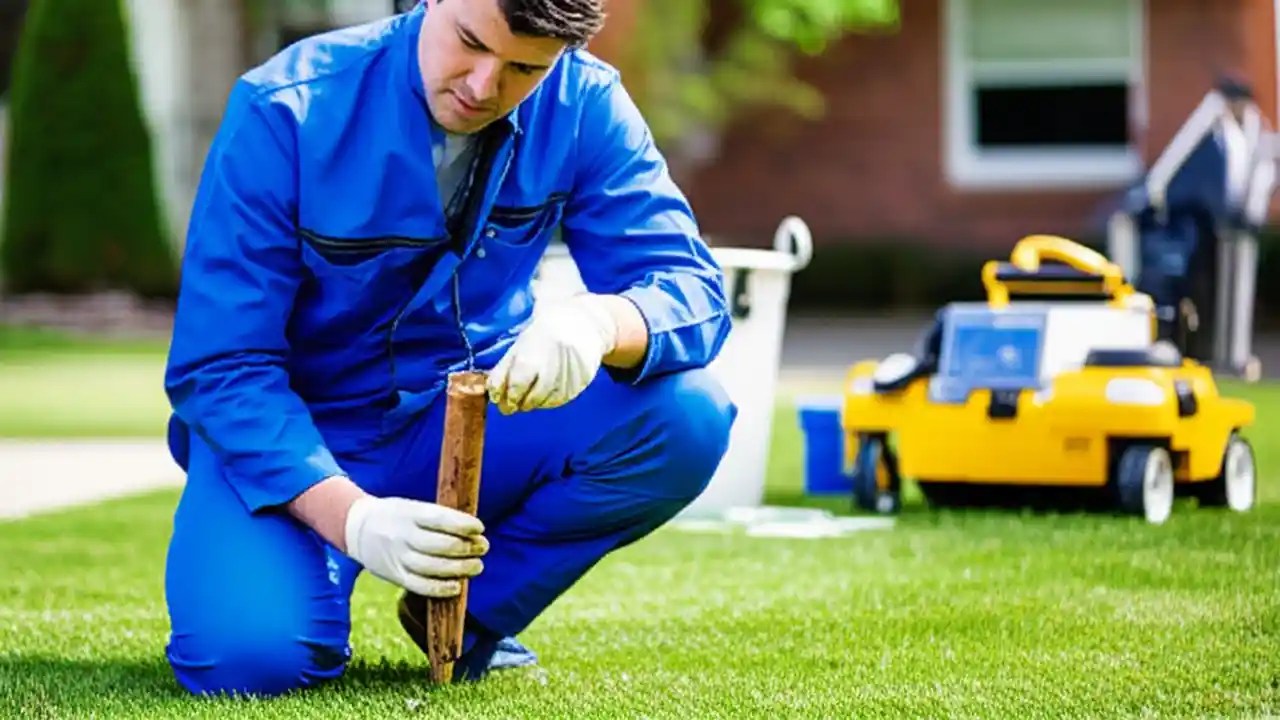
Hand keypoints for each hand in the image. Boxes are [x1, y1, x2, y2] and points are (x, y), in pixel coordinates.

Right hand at [343, 495, 487, 596]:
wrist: (356, 527)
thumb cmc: (396, 516)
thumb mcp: (412, 506)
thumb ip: (438, 518)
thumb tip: (473, 533)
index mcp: (409, 513)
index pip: (440, 519)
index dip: (463, 524)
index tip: (479, 527)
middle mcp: (403, 536)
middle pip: (440, 545)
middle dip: (467, 548)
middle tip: (483, 547)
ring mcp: (397, 557)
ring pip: (432, 567)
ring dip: (460, 569)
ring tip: (477, 566)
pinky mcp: (394, 575)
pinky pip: (419, 586)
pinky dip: (440, 588)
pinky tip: (457, 586)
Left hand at [487, 293, 619, 413]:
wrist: (576, 323)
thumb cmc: (540, 337)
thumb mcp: (516, 350)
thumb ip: (502, 373)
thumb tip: (494, 396)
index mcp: (529, 359)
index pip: (516, 388)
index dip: (508, 399)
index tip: (502, 402)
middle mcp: (550, 368)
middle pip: (531, 399)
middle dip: (519, 403)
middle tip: (514, 403)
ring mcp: (568, 376)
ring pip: (545, 402)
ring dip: (534, 403)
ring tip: (530, 394)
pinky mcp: (580, 382)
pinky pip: (561, 400)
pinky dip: (549, 400)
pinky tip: (545, 393)